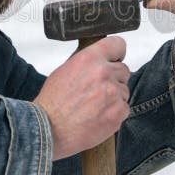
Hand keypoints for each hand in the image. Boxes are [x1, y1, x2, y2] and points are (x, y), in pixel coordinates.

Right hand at [34, 36, 130, 159]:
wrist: (49, 129)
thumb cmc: (53, 102)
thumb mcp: (65, 70)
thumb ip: (87, 62)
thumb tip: (100, 59)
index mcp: (89, 59)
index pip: (117, 45)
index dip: (117, 54)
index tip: (116, 59)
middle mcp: (103, 73)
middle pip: (124, 70)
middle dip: (114, 79)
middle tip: (98, 90)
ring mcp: (113, 93)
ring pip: (124, 91)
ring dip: (114, 97)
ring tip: (94, 106)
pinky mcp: (118, 112)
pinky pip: (124, 108)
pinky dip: (115, 113)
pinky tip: (98, 116)